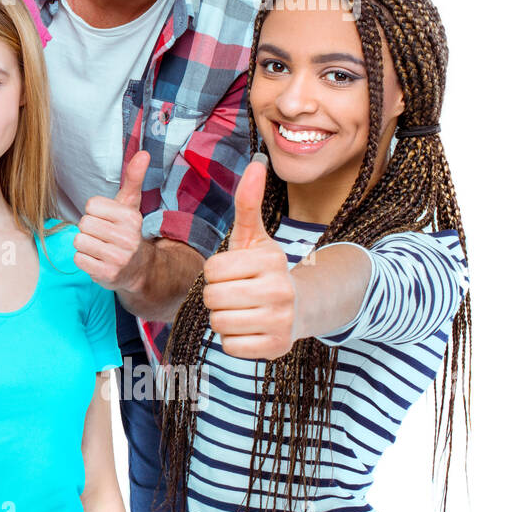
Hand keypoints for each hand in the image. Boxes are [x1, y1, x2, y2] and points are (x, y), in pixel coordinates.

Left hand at [74, 150, 152, 291]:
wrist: (138, 269)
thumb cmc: (127, 231)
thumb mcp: (130, 204)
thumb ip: (133, 178)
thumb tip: (143, 152)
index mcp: (131, 217)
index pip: (91, 205)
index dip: (94, 212)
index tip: (107, 219)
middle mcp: (128, 238)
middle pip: (84, 224)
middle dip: (89, 229)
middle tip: (102, 236)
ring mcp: (118, 259)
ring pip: (79, 241)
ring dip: (85, 245)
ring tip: (100, 248)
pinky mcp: (108, 275)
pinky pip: (79, 260)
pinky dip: (84, 260)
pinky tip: (98, 260)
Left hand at [202, 156, 296, 358]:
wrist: (299, 307)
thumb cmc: (264, 270)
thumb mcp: (253, 237)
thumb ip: (248, 203)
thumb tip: (256, 163)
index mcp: (270, 260)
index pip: (212, 270)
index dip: (215, 272)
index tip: (232, 272)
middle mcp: (281, 290)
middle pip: (212, 297)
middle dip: (216, 296)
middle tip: (234, 293)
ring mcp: (281, 321)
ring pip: (219, 323)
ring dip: (222, 318)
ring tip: (241, 310)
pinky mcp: (276, 348)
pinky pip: (229, 346)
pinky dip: (233, 340)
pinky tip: (249, 328)